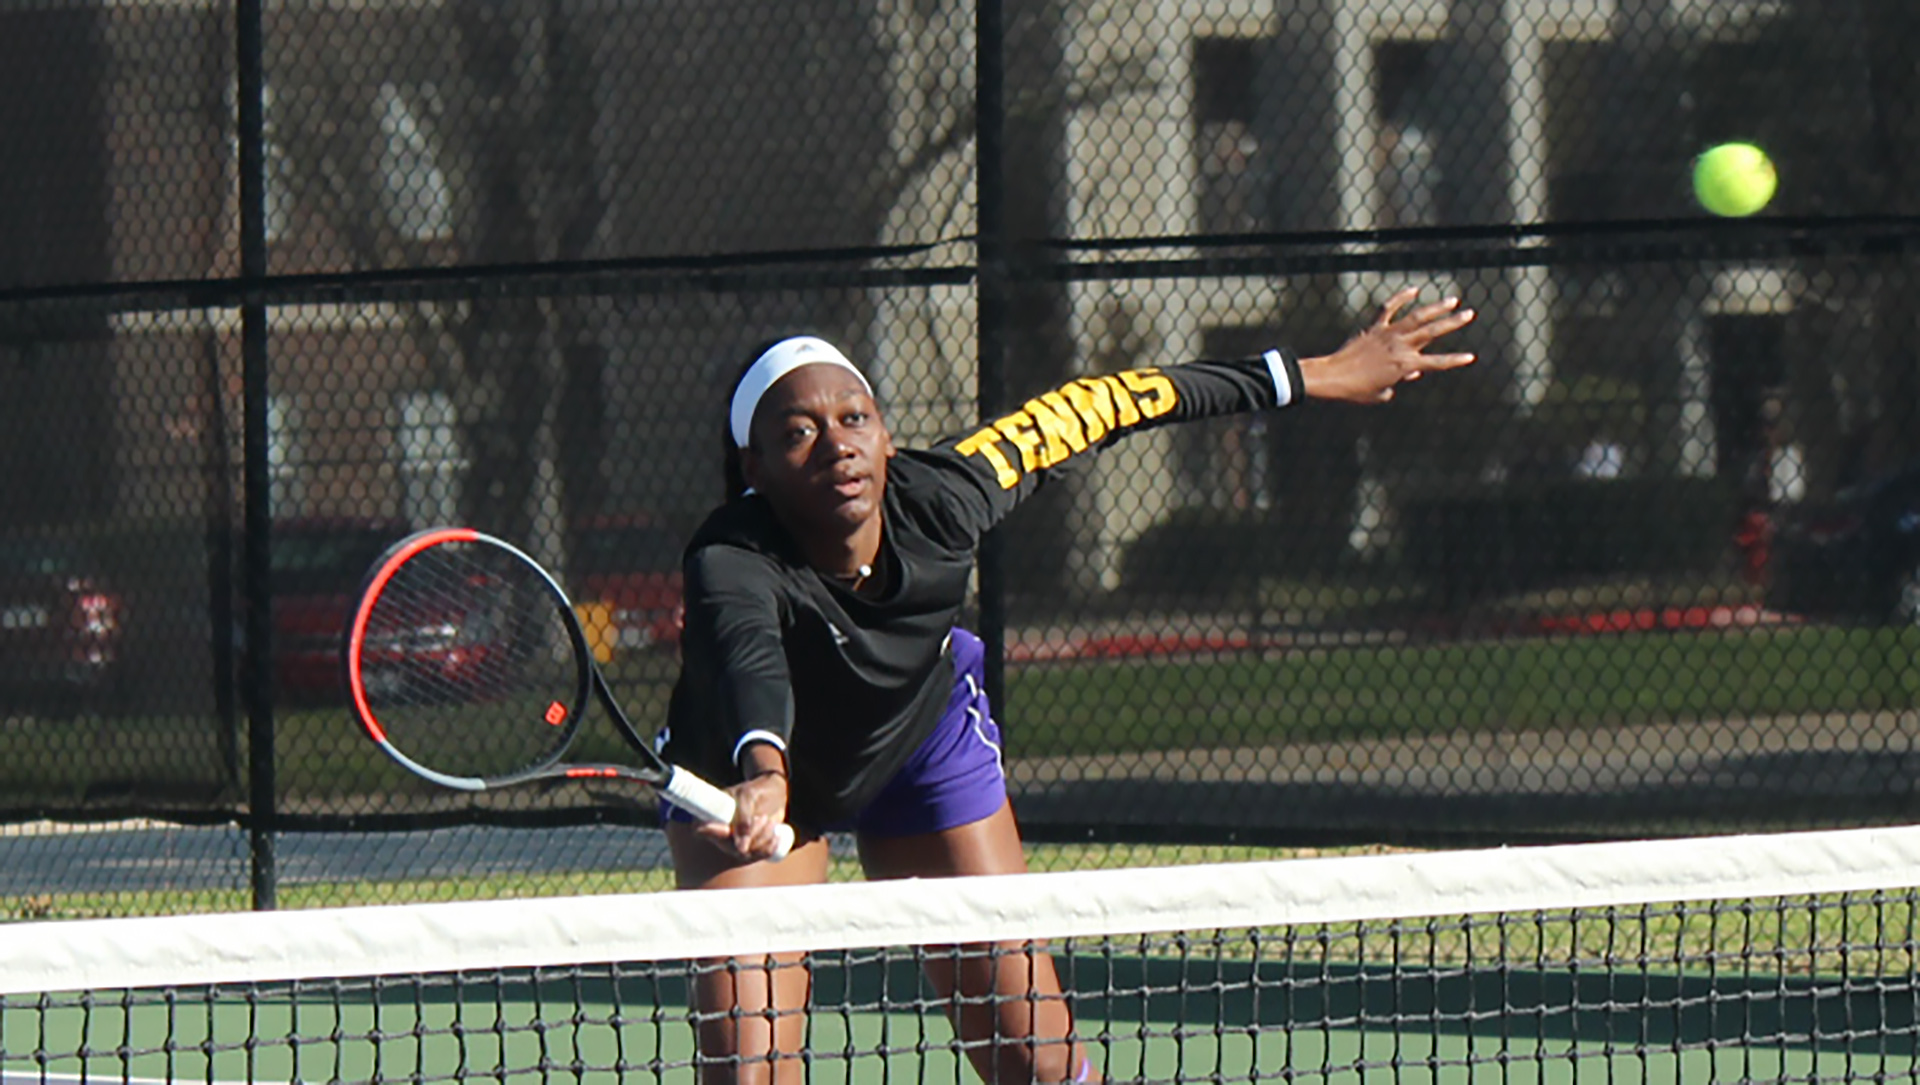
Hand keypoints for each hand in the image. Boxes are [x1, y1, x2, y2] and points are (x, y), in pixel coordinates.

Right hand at [697, 771, 790, 860]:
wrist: (772, 793)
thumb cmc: (756, 791)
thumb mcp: (748, 798)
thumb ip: (743, 820)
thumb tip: (741, 849)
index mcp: (710, 814)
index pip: (701, 830)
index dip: (715, 833)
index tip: (730, 828)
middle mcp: (719, 833)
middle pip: (730, 847)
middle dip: (751, 834)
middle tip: (762, 818)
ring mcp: (733, 843)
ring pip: (746, 853)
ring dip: (762, 838)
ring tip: (769, 821)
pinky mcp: (748, 848)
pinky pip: (758, 856)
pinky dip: (769, 846)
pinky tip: (775, 836)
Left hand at [1298, 287, 1475, 403]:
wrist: (1333, 377)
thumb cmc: (1356, 390)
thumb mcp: (1382, 392)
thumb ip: (1400, 380)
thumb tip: (1413, 372)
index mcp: (1405, 365)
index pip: (1437, 363)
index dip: (1455, 360)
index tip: (1470, 356)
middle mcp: (1400, 347)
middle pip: (1433, 332)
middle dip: (1453, 323)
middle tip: (1470, 314)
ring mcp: (1388, 334)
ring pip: (1417, 317)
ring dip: (1437, 307)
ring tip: (1453, 300)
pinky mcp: (1374, 327)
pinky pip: (1389, 308)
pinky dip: (1401, 298)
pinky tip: (1414, 290)